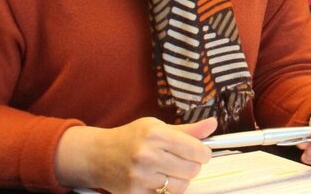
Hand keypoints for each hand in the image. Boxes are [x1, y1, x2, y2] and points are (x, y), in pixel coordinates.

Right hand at [54, 117, 214, 192]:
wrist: (98, 155)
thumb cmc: (131, 138)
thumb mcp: (158, 127)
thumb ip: (188, 130)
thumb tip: (213, 124)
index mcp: (156, 135)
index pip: (197, 150)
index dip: (203, 153)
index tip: (200, 153)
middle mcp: (147, 155)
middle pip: (192, 170)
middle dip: (192, 166)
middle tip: (181, 161)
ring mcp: (140, 176)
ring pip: (181, 186)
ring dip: (180, 179)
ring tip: (169, 170)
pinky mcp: (134, 193)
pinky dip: (166, 189)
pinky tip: (157, 179)